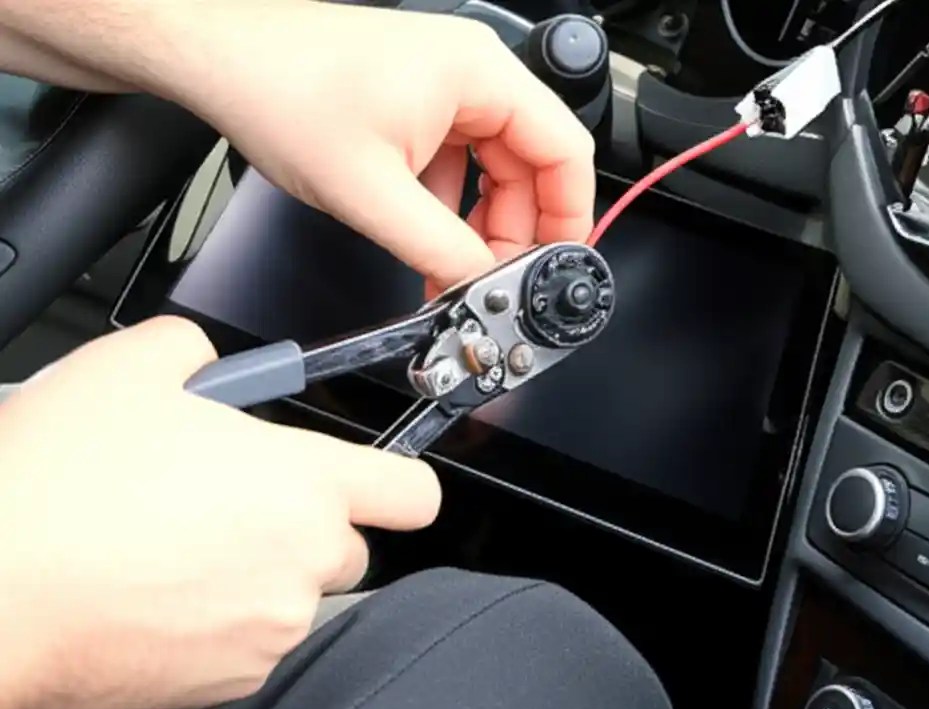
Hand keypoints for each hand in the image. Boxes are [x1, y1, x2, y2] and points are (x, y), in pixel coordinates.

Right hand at [0, 317, 439, 708]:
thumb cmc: (54, 491)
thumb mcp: (126, 370)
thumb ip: (191, 350)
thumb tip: (200, 356)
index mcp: (303, 484)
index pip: (412, 492)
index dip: (398, 482)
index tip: (375, 480)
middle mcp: (302, 562)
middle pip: (346, 546)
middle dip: (303, 525)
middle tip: (228, 503)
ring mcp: (268, 629)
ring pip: (291, 597)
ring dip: (255, 575)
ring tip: (171, 547)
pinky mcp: (228, 683)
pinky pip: (247, 646)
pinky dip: (216, 625)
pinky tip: (152, 594)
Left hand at [170, 1, 596, 291]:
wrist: (215, 56)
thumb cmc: (279, 88)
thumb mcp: (372, 195)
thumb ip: (442, 250)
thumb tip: (483, 288)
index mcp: (480, 75)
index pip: (565, 152)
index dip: (568, 218)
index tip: (554, 266)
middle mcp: (472, 72)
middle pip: (531, 165)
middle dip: (514, 232)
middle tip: (492, 282)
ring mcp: (444, 84)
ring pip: (493, 168)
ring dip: (476, 223)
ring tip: (449, 266)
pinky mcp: (416, 99)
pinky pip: (457, 160)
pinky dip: (447, 204)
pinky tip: (421, 236)